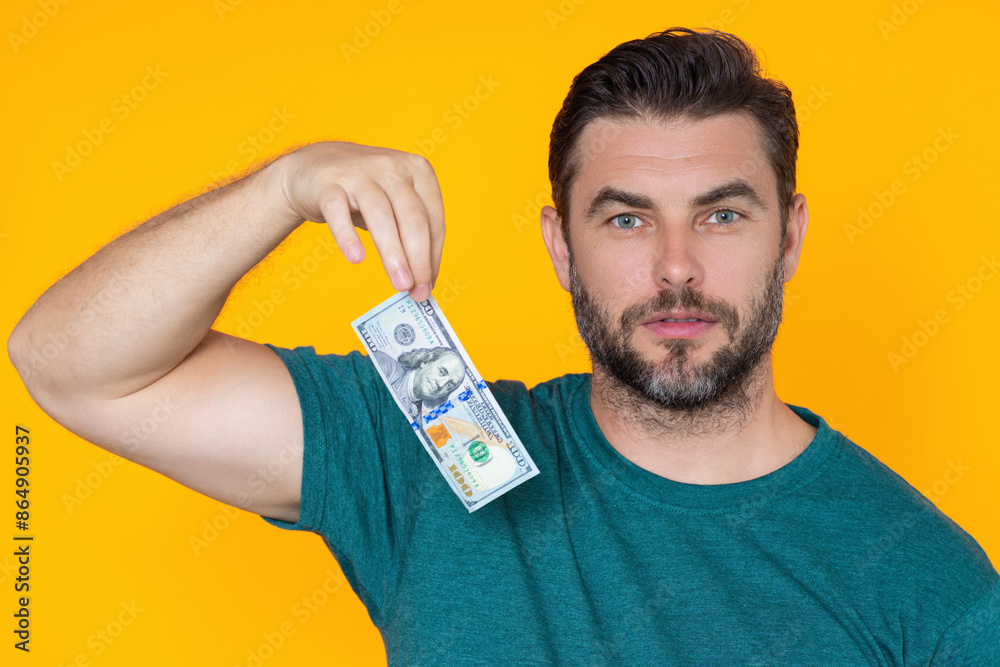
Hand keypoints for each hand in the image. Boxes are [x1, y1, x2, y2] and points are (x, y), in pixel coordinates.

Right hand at [272, 141, 444, 301]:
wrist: (311, 169)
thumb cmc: (363, 193)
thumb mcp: (394, 204)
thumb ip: (409, 235)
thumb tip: (422, 281)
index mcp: (418, 170)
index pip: (433, 219)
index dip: (433, 256)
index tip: (428, 285)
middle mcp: (392, 168)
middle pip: (412, 218)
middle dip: (418, 259)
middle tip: (417, 291)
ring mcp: (359, 173)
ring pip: (381, 216)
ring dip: (393, 254)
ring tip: (399, 284)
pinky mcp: (328, 184)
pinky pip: (338, 212)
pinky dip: (348, 236)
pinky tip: (356, 258)